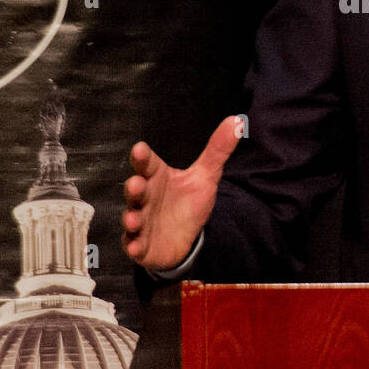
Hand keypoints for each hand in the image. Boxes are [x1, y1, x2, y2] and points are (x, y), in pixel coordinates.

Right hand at [121, 116, 243, 270]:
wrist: (183, 237)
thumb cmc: (187, 201)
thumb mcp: (205, 176)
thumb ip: (217, 150)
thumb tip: (237, 120)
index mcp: (157, 177)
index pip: (148, 163)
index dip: (143, 157)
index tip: (140, 149)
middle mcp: (145, 197)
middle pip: (136, 190)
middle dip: (133, 187)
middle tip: (135, 184)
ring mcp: (140, 221)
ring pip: (132, 217)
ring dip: (131, 218)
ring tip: (133, 219)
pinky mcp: (140, 244)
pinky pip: (134, 245)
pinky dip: (133, 246)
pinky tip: (135, 248)